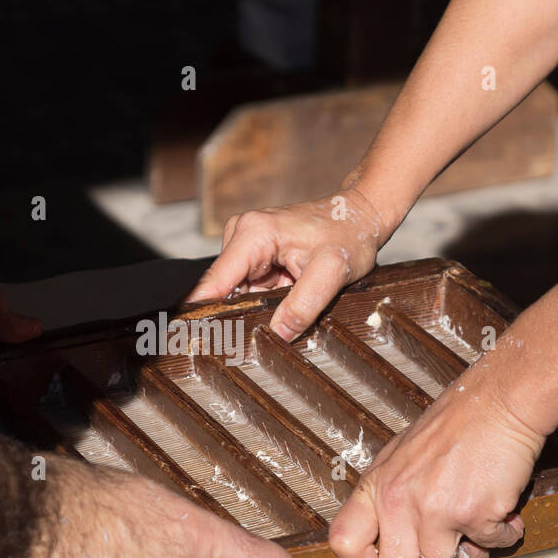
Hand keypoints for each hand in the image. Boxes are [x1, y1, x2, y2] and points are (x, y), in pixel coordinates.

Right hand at [187, 187, 387, 340]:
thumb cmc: (349, 236)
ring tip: (284, 311)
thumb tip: (277, 336)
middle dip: (239, 314)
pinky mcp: (255, 255)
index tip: (197, 341)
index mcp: (252, 234)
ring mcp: (247, 245)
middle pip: (222, 291)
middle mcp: (242, 235)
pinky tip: (283, 302)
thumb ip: (304, 305)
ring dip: (255, 308)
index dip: (204, 314)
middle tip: (259, 337)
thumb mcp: (333, 272)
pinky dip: (263, 301)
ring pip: (236, 293)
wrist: (359, 216)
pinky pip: (249, 289)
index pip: (213, 283)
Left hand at [327, 375, 545, 557]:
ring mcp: (433, 510)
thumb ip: (391, 501)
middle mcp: (397, 501)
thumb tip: (393, 551)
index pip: (343, 544)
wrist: (498, 402)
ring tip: (476, 531)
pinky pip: (492, 547)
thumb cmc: (455, 427)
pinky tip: (504, 510)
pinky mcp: (472, 512)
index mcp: (375, 487)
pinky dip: (505, 534)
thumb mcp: (402, 459)